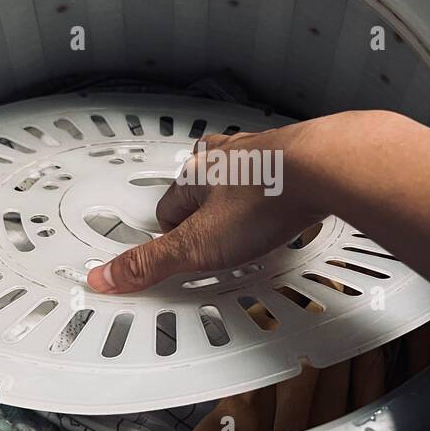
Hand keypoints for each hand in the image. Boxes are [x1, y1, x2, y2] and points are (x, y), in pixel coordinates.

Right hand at [85, 122, 328, 294]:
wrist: (324, 168)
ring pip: (243, 173)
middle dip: (203, 204)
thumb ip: (152, 263)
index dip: (170, 232)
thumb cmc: (263, 198)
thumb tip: (104, 277)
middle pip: (204, 182)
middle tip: (205, 224)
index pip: (169, 207)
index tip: (172, 244)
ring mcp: (264, 154)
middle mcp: (227, 158)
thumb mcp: (198, 245)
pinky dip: (280, 189)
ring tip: (246, 215)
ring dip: (242, 191)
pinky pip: (280, 175)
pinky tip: (289, 205)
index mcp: (195, 175)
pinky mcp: (299, 159)